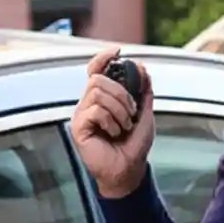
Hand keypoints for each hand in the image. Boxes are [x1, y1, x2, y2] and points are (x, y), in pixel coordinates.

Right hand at [69, 47, 155, 197]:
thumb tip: (142, 67)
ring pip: (97, 92)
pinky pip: (95, 110)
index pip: (95, 70)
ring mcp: (82, 115)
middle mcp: (89, 103)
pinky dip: (111, 120)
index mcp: (103, 98)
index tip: (117, 52)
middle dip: (120, 93)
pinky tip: (114, 132)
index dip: (103, 58)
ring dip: (119, 108)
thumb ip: (143, 90)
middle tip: (131, 112)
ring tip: (124, 125)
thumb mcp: (144, 113)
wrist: (129, 170)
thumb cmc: (134, 145)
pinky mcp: (79, 128)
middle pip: (97, 79)